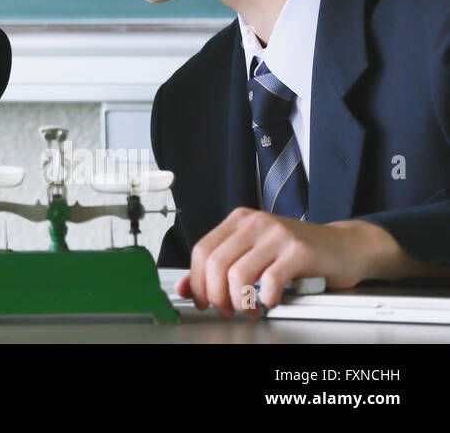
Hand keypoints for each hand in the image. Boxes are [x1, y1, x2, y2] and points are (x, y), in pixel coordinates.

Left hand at [176, 208, 376, 317]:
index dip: (197, 280)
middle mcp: (255, 222)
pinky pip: (270, 281)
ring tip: (250, 310)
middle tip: (226, 310)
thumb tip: (185, 287)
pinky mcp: (300, 251)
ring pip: (238, 274)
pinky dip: (266, 299)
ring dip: (239, 301)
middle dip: (215, 295)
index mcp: (239, 220)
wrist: (345, 246)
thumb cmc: (299, 252)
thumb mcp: (255, 253)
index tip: (201, 300)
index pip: (202, 250)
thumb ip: (221, 267)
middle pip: (216, 263)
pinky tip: (271, 302)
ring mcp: (278, 234)